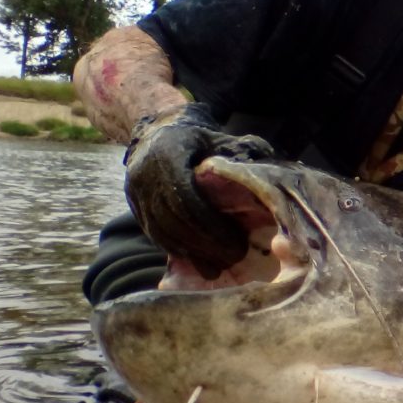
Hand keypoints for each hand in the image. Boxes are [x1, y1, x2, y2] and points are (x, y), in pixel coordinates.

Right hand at [123, 102, 273, 277]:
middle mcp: (145, 175)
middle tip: (233, 258)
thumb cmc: (200, 140)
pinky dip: (177, 250)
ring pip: (161, 232)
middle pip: (174, 220)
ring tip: (217, 268)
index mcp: (167, 154)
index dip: (211, 224)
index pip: (187, 198)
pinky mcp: (134, 207)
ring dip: (190, 253)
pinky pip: (154, 235)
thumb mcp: (221, 138)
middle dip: (204, 244)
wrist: (157, 135)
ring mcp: (136, 193)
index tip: (236, 242)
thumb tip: (267, 166)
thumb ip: (242, 150)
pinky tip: (198, 260)